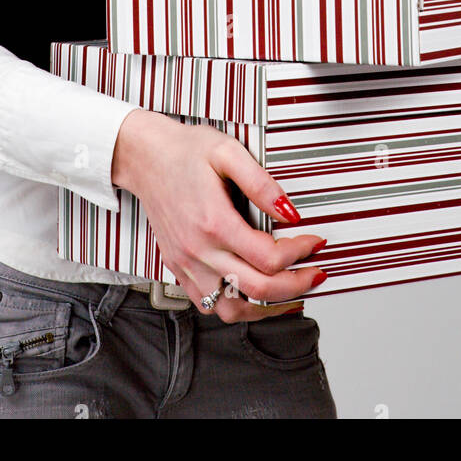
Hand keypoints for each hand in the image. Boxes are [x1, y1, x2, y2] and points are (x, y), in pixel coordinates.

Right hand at [111, 109, 326, 320]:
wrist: (144, 157)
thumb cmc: (184, 151)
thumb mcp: (227, 151)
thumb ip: (261, 183)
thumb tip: (290, 212)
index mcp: (214, 221)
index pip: (268, 257)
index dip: (300, 253)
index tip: (314, 241)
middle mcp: (198, 250)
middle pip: (257, 289)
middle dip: (296, 285)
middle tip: (315, 273)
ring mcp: (186, 263)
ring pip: (232, 309)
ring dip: (267, 308)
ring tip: (291, 294)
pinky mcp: (178, 268)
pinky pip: (209, 305)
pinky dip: (237, 307)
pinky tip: (254, 293)